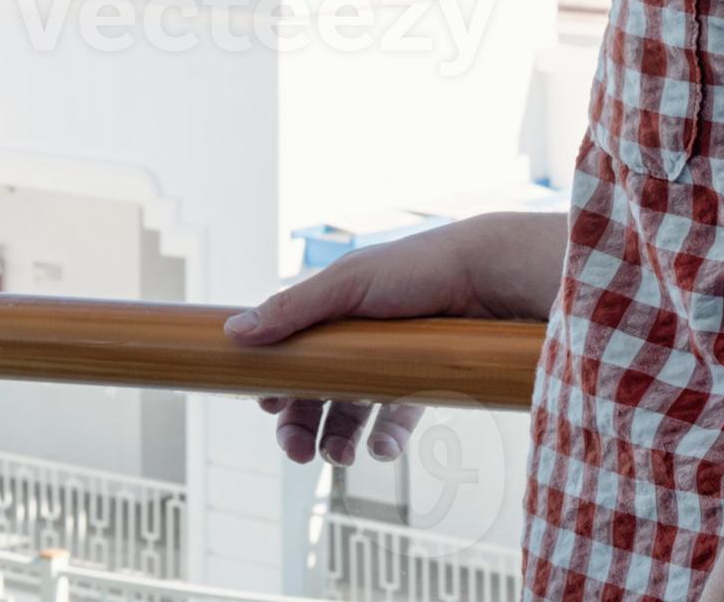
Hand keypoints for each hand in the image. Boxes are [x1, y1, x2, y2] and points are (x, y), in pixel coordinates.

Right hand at [223, 210, 563, 466]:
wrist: (489, 275)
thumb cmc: (416, 267)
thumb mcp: (346, 284)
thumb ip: (291, 311)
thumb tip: (234, 333)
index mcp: (332, 309)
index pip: (291, 352)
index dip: (277, 383)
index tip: (268, 407)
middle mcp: (358, 336)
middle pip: (317, 390)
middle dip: (301, 423)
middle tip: (297, 452)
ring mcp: (391, 360)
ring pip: (354, 410)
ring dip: (338, 437)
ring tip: (338, 456)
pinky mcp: (425, 379)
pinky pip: (399, 416)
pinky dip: (386, 437)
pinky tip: (382, 450)